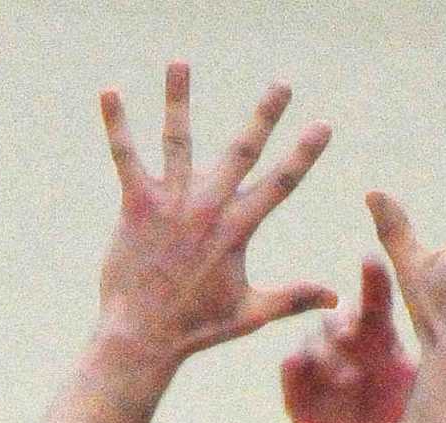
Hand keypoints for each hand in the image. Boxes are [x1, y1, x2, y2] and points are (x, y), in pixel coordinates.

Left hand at [97, 62, 335, 370]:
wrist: (144, 335)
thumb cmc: (198, 327)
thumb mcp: (252, 313)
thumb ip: (293, 298)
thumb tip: (336, 297)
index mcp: (237, 231)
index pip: (280, 184)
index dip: (303, 154)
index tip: (322, 126)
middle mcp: (207, 209)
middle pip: (241, 151)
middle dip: (264, 116)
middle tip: (281, 84)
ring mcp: (171, 204)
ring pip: (178, 140)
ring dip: (178, 99)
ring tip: (180, 63)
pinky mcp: (136, 204)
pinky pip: (126, 157)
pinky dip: (117, 125)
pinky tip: (109, 93)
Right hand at [282, 257, 415, 422]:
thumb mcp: (421, 391)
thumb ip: (428, 362)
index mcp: (379, 337)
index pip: (375, 300)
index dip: (372, 279)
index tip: (372, 261)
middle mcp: (347, 345)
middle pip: (337, 318)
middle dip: (342, 321)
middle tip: (352, 332)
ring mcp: (320, 368)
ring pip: (313, 343)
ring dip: (325, 353)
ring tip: (346, 377)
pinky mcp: (298, 394)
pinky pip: (290, 374)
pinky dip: (293, 368)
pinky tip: (297, 364)